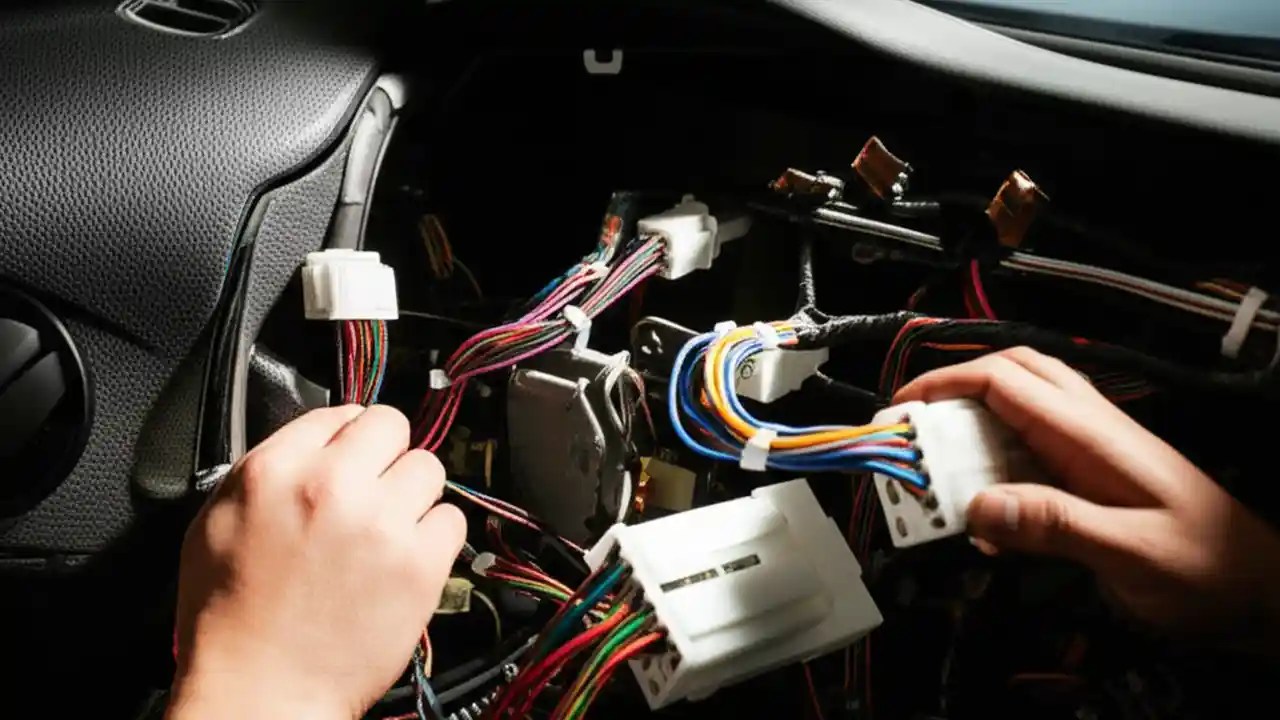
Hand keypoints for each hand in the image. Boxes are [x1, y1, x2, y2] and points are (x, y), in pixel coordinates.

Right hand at [167, 405, 466, 719]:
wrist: (261, 692)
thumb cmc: (230, 620)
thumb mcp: (214, 523)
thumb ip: (267, 471)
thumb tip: (314, 445)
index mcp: (275, 470)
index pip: (339, 412)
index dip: (348, 437)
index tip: (351, 457)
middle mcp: (331, 486)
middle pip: (392, 425)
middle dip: (385, 455)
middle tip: (374, 489)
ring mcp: (380, 523)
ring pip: (429, 467)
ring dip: (413, 494)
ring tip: (389, 528)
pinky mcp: (418, 563)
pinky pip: (452, 518)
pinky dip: (436, 536)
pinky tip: (406, 557)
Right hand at [896, 347, 1279, 651]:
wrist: (1258, 591)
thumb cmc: (1208, 568)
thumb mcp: (1131, 552)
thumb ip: (1055, 525)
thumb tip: (979, 506)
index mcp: (1092, 434)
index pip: (1006, 381)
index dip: (945, 385)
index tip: (900, 411)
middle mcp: (1087, 432)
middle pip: (1009, 377)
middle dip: (951, 392)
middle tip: (910, 428)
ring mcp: (1088, 453)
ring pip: (1015, 414)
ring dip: (969, 435)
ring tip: (936, 472)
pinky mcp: (1087, 481)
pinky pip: (1027, 460)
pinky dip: (993, 476)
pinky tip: (985, 518)